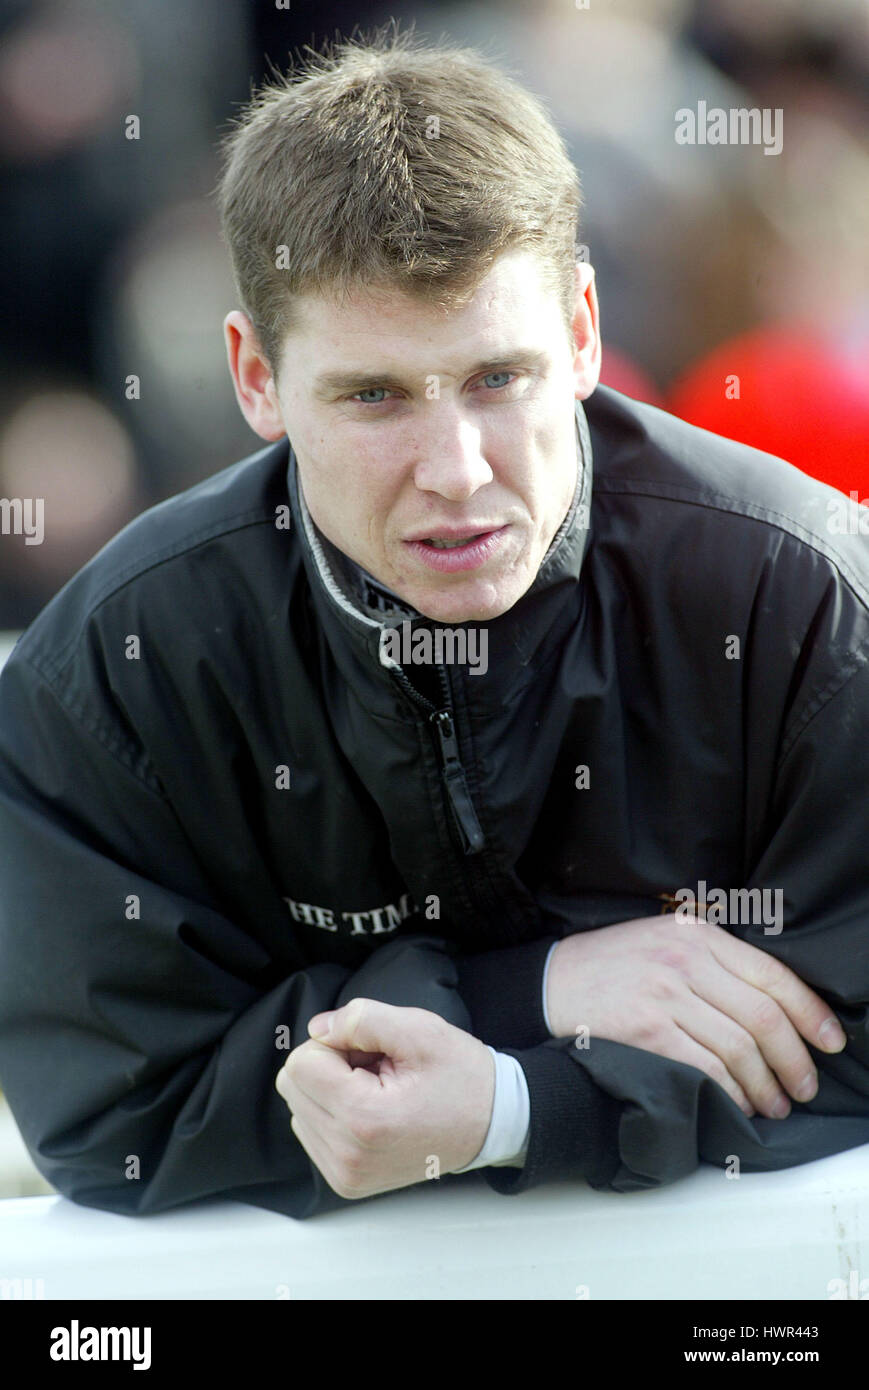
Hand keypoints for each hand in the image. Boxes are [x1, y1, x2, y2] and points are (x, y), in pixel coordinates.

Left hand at [274, 998, 494, 1198]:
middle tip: (375, 1069)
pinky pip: (310, 1130)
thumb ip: (361, 1018)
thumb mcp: (420, 1030)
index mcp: (363, 1118)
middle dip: (329, 1065)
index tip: (373, 1051)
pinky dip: (334, 1112)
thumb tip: (317, 1029)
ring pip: (298, 1107)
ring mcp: (345, 1174)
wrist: (492, 1123)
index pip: (301, 1062)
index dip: (336, 1042)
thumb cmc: (461, 1076)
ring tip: (377, 1090)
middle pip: (293, 1085)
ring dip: (331, 1089)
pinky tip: (372, 1109)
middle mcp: (347, 1154)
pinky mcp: (345, 1181)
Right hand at [545, 915, 846, 1119]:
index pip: (772, 974)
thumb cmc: (607, 968)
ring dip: (765, 1085)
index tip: (830, 1041)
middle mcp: (684, 960)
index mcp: (696, 934)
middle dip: (793, 1059)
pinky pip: (707, 1070)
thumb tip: (770, 1005)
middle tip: (803, 1086)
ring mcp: (665, 995)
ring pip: (740, 1048)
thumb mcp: (661, 940)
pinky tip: (735, 1104)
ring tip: (772, 1103)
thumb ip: (711, 960)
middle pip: (763, 1016)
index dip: (811, 1013)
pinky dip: (730, 1093)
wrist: (546, 985)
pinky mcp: (647, 1031)